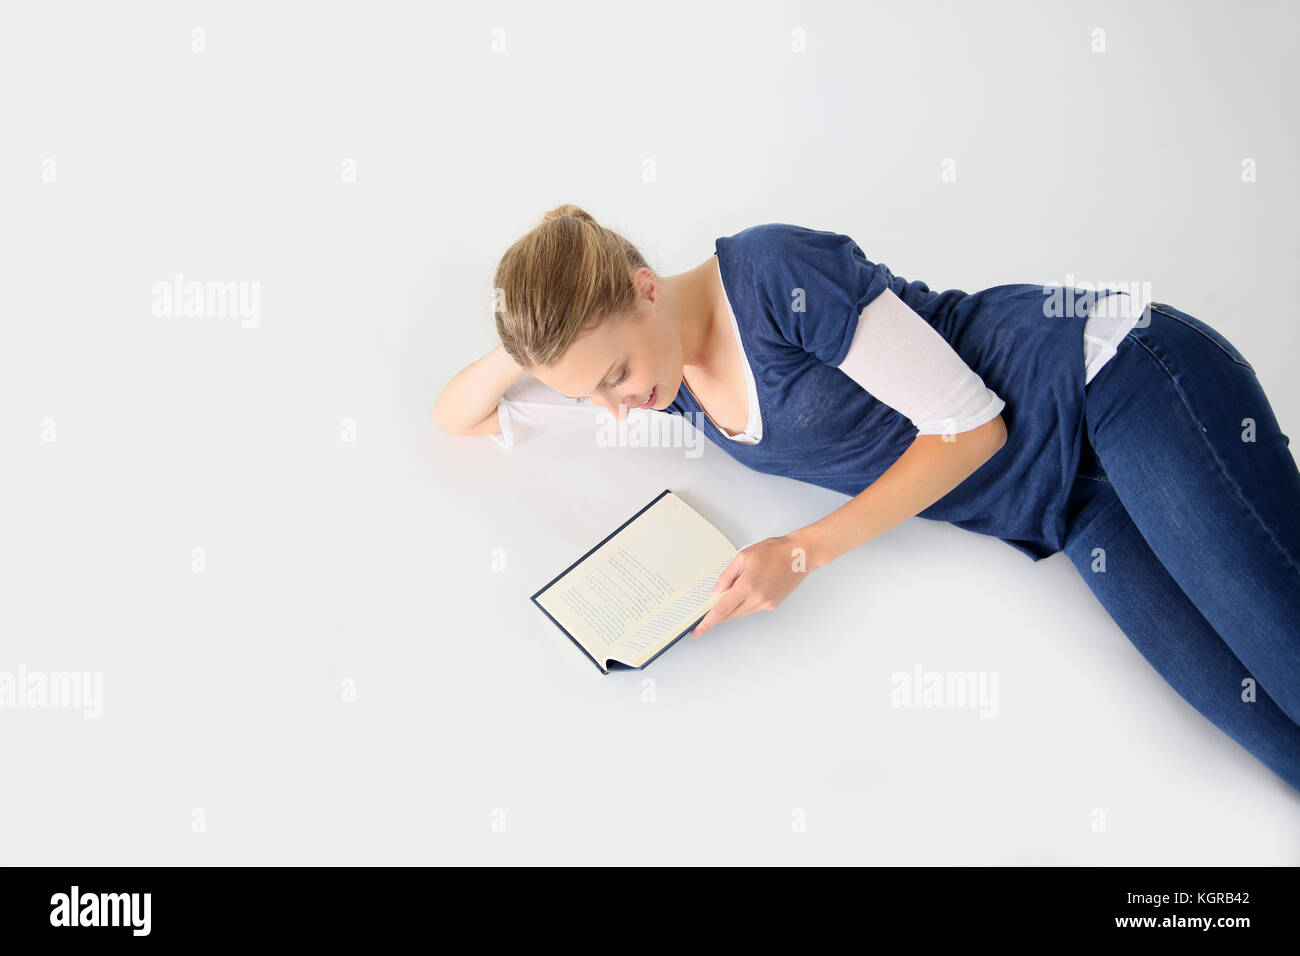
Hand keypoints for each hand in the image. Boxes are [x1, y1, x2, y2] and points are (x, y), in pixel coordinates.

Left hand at [691, 533, 814, 638]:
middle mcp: (757, 599)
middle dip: (718, 614)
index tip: (698, 631)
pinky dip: (746, 603)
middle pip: (730, 614)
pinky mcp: (773, 604)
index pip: (722, 610)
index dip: (708, 622)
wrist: (800, 555)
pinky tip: (750, 589)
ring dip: (733, 607)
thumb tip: (716, 592)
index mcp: (747, 586)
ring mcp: (766, 604)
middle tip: (709, 609)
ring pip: (742, 613)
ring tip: (735, 589)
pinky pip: (753, 609)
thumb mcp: (743, 557)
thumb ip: (727, 576)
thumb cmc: (775, 552)